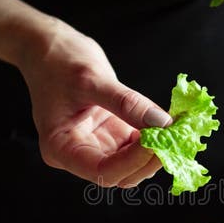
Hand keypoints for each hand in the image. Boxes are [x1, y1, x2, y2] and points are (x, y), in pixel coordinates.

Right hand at [18, 21, 170, 186]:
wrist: (48, 48)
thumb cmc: (58, 61)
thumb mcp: (93, 79)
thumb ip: (128, 104)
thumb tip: (163, 123)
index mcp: (61, 148)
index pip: (103, 172)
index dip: (134, 161)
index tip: (160, 139)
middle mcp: (77, 154)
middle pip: (120, 174)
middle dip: (149, 159)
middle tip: (175, 137)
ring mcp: (95, 146)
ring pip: (132, 165)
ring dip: (156, 151)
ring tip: (175, 129)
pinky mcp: (110, 135)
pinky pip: (136, 147)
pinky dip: (155, 138)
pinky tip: (168, 124)